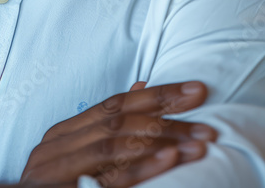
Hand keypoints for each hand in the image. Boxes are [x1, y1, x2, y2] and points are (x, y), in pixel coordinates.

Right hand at [18, 81, 216, 186]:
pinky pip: (109, 178)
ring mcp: (57, 169)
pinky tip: (170, 161)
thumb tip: (141, 84)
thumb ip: (106, 125)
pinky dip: (141, 167)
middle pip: (119, 121)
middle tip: (207, 120)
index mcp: (62, 133)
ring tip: (200, 143)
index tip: (197, 91)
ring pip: (116, 145)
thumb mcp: (78, 155)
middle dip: (167, 117)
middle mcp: (57, 145)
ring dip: (163, 142)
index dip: (158, 95)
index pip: (116, 104)